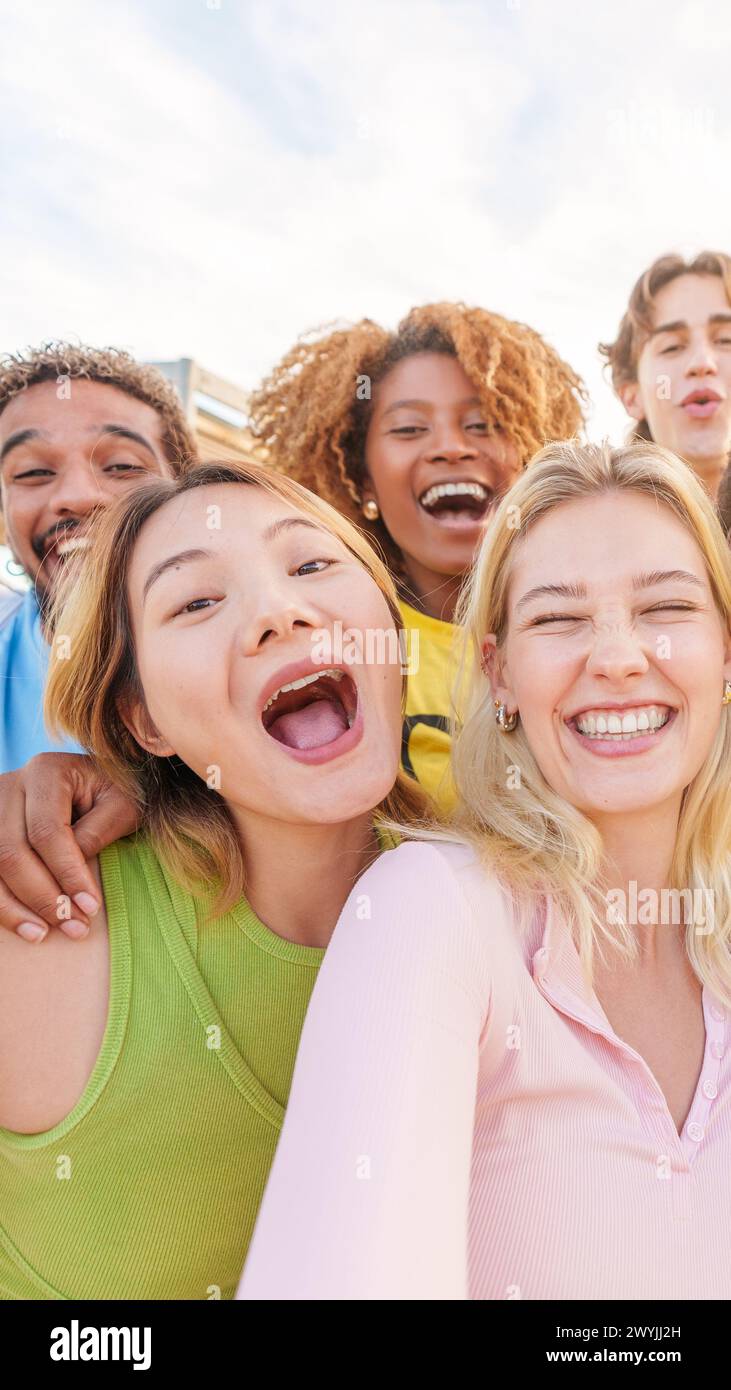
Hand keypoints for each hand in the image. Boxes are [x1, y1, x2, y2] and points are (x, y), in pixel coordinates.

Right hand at [0, 753, 139, 941]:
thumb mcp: (123, 804)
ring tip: (45, 934)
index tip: (91, 907)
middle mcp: (11, 786)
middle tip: (75, 927)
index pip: (47, 831)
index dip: (67, 873)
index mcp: (46, 772)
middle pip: (11, 851)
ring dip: (16, 908)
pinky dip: (2, 905)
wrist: (95, 783)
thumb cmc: (114, 794)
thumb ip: (101, 831)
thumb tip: (72, 874)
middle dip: (43, 897)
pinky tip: (25, 926)